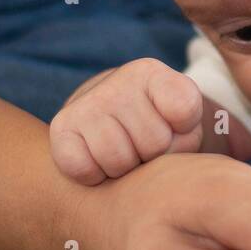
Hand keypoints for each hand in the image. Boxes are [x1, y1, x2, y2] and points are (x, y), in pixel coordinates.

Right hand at [50, 58, 203, 185]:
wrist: (107, 118)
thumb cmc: (155, 125)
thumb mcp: (185, 121)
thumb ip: (188, 133)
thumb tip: (163, 155)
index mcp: (151, 73)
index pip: (184, 108)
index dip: (185, 132)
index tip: (175, 127)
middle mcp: (116, 82)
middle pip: (155, 144)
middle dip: (155, 156)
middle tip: (145, 146)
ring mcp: (86, 104)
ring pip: (119, 161)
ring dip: (126, 169)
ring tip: (125, 153)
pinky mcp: (61, 128)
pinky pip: (84, 170)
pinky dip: (95, 176)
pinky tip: (100, 161)